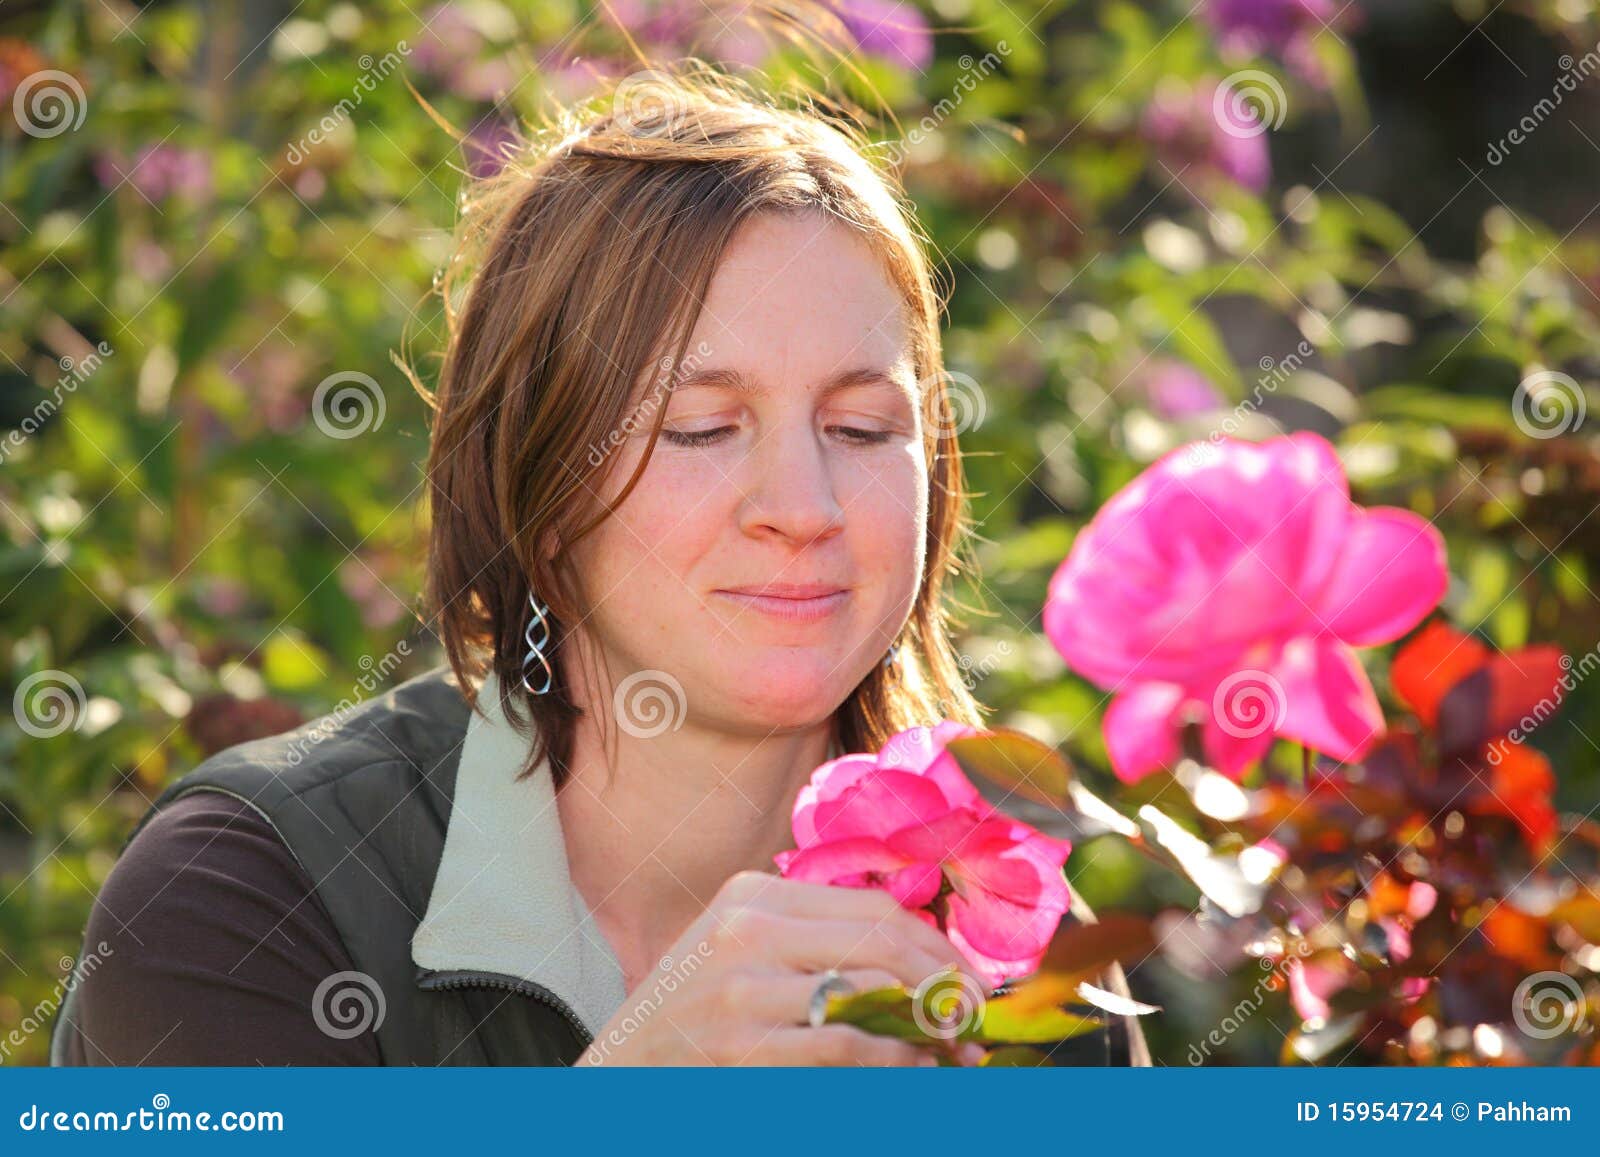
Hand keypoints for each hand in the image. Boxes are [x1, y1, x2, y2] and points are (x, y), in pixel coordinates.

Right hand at [577, 871, 989, 1065]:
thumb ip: (814, 942)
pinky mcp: (743, 1045)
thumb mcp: (739, 954)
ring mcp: (742, 987)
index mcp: (754, 896)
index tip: (971, 980)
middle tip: (977, 1019)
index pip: (874, 907)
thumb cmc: (691, 1018)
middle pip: (882, 938)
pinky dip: (895, 1058)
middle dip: (945, 981)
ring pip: (872, 988)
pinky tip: (916, 1070)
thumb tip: (920, 958)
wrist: (617, 1077)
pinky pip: (846, 1043)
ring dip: (930, 1025)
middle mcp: (748, 928)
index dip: (937, 946)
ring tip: (956, 1052)